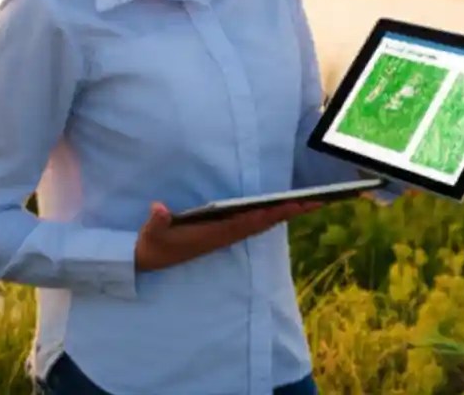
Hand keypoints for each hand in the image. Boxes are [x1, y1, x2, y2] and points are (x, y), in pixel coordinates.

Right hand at [134, 200, 323, 271]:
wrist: (148, 261)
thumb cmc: (152, 244)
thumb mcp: (153, 232)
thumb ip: (157, 221)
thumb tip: (159, 209)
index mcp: (214, 234)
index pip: (249, 221)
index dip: (271, 213)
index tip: (292, 206)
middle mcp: (224, 236)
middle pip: (263, 222)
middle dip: (288, 212)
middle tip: (315, 202)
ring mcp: (223, 236)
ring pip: (260, 224)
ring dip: (282, 214)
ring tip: (305, 204)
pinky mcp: (220, 235)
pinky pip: (250, 224)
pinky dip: (268, 216)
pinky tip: (278, 210)